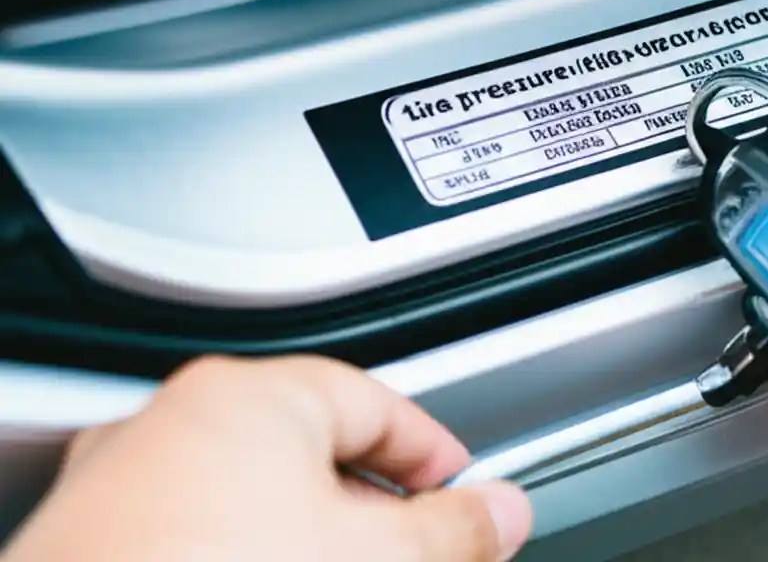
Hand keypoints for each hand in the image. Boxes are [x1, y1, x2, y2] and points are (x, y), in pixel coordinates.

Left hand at [2, 356, 531, 561]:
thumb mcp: (374, 560)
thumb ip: (454, 531)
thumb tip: (500, 513)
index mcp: (247, 397)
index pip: (379, 403)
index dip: (438, 456)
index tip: (467, 499)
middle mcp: (172, 426)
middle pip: (314, 453)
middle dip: (375, 511)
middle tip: (417, 556)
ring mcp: (121, 490)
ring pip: (251, 500)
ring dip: (311, 539)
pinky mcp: (90, 548)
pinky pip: (199, 534)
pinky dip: (245, 552)